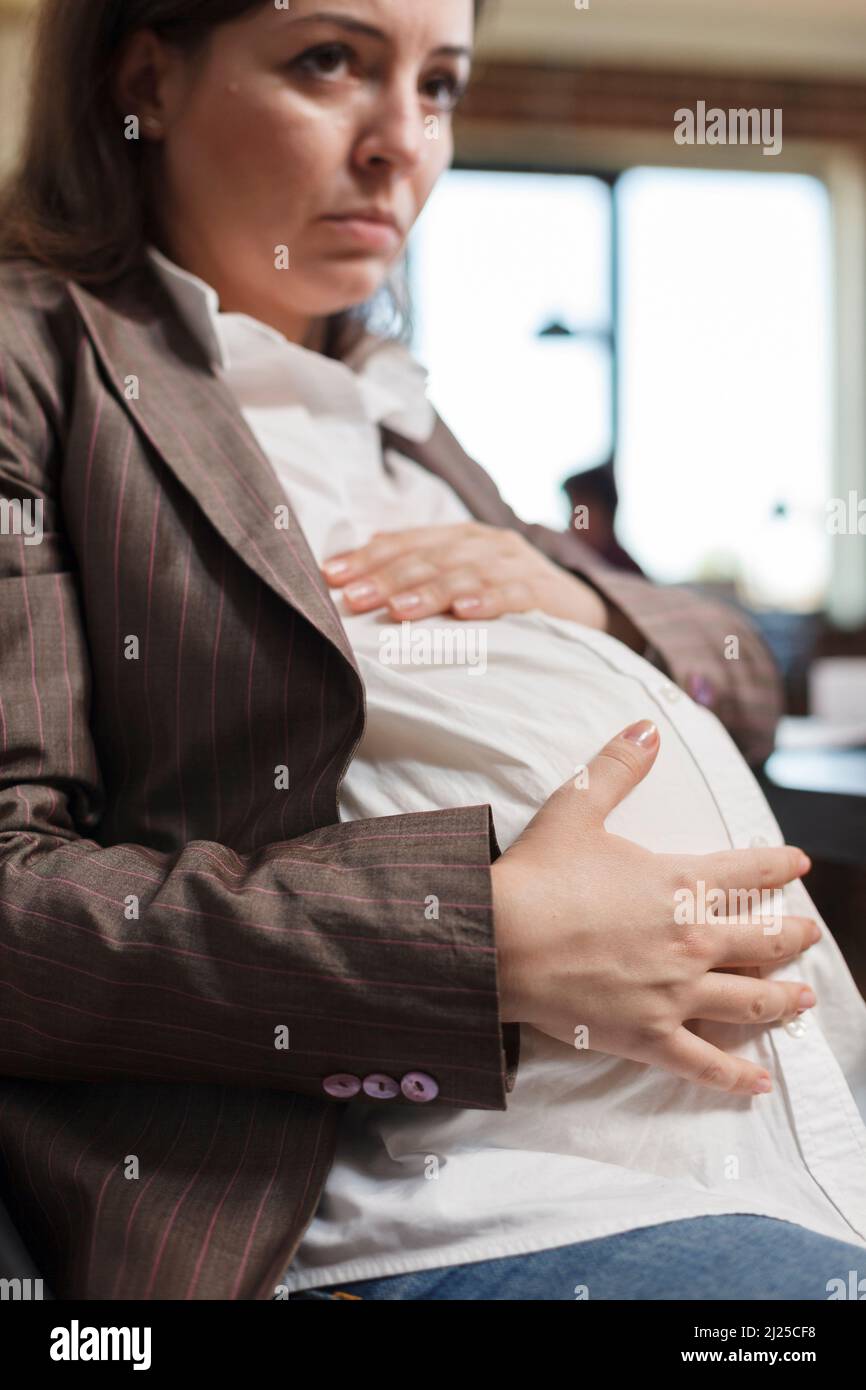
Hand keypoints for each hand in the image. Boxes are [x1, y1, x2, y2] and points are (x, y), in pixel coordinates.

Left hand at [321, 522, 609, 627]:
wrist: (581, 611)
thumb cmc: (506, 598)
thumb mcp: (462, 578)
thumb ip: (421, 568)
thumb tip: (363, 562)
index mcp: (461, 537)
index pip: (407, 543)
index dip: (369, 557)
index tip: (332, 576)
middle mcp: (487, 543)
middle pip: (431, 557)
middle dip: (389, 577)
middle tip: (355, 598)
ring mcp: (517, 565)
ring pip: (467, 574)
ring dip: (431, 592)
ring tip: (399, 610)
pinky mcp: (545, 592)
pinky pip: (514, 595)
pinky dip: (488, 601)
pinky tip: (464, 612)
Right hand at [491, 719, 818, 1095]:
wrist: (499, 940)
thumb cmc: (536, 874)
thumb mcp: (576, 807)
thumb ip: (618, 766)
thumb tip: (648, 727)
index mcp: (681, 884)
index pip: (750, 870)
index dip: (778, 865)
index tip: (796, 866)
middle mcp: (692, 941)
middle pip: (763, 940)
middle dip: (791, 935)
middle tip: (808, 934)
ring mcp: (675, 994)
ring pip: (750, 1001)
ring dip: (782, 998)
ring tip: (802, 998)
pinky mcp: (650, 1036)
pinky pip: (705, 1064)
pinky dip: (736, 1077)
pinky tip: (758, 1084)